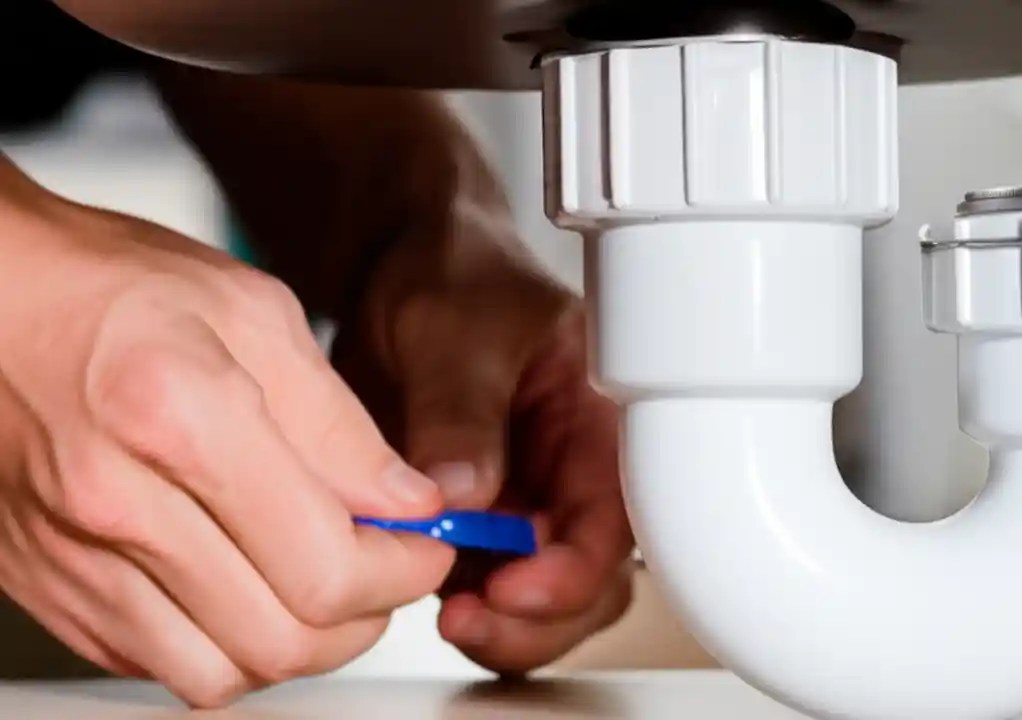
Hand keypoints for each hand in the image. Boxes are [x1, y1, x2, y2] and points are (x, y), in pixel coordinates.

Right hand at [0, 165, 453, 706]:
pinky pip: (153, 665)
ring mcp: (72, 558)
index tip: (427, 541)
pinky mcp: (46, 586)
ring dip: (297, 643)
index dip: (403, 569)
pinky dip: (221, 645)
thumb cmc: (111, 285)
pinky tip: (245, 584)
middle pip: (283, 639)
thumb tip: (407, 502)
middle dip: (366, 616)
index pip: (326, 565)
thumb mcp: (252, 312)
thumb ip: (337, 423)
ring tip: (320, 579)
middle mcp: (118, 506)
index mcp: (181, 421)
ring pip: (220, 674)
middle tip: (388, 566)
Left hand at [334, 237, 634, 673]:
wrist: (403, 271)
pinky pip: (483, 590)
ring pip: (538, 601)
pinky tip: (412, 591)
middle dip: (537, 619)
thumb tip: (463, 493)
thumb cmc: (455, 274)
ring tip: (440, 611)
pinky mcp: (476, 524)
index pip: (616, 517)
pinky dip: (459, 608)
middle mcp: (572, 473)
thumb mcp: (455, 328)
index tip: (512, 588)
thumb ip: (461, 408)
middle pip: (591, 583)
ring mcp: (525, 505)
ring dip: (498, 626)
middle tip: (470, 618)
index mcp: (600, 420)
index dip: (574, 570)